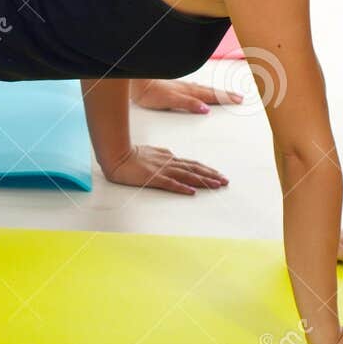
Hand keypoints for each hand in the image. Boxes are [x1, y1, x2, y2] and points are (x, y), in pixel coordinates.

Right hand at [98, 144, 228, 194]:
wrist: (117, 155)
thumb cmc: (130, 154)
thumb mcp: (151, 151)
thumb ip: (162, 154)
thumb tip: (172, 154)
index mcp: (168, 158)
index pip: (192, 164)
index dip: (206, 169)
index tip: (218, 175)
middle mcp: (168, 163)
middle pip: (194, 169)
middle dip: (211, 175)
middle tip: (225, 181)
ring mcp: (161, 170)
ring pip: (187, 175)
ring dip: (203, 181)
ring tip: (216, 186)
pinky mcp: (153, 178)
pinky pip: (170, 183)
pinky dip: (182, 187)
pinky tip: (192, 192)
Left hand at [129, 78, 243, 113]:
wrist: (136, 83)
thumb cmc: (150, 92)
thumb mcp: (170, 100)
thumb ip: (188, 103)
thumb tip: (205, 109)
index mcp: (188, 91)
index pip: (211, 96)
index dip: (225, 98)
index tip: (239, 100)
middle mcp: (186, 88)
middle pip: (210, 91)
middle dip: (225, 95)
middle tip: (240, 97)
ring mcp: (181, 87)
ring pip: (203, 89)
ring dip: (216, 92)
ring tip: (226, 94)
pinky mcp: (174, 88)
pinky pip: (194, 89)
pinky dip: (202, 91)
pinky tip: (200, 91)